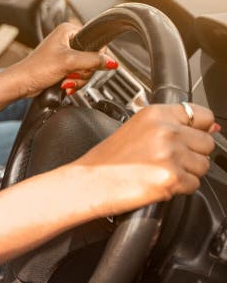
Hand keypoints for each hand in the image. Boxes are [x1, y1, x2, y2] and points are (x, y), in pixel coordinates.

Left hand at [12, 23, 115, 96]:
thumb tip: (111, 62)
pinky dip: (74, 82)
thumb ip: (93, 60)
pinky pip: (78, 75)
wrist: (22, 83)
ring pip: (86, 69)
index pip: (96, 42)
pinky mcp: (63, 66)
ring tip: (65, 80)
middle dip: (83, 71)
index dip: (94, 57)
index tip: (85, 65)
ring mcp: (65, 54)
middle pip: (92, 58)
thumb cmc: (36, 69)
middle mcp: (67, 40)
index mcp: (68, 31)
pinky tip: (65, 84)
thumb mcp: (69, 62)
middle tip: (71, 73)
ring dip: (78, 79)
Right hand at [73, 103, 218, 217]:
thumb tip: (212, 128)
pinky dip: (179, 188)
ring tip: (159, 171)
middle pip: (207, 143)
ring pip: (203, 165)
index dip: (200, 129)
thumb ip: (172, 125)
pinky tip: (157, 182)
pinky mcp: (172, 177)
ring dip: (186, 172)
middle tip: (165, 160)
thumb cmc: (108, 159)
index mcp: (156, 114)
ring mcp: (170, 154)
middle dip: (192, 154)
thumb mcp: (137, 129)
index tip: (192, 136)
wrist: (90, 182)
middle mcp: (165, 130)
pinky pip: (194, 184)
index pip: (202, 115)